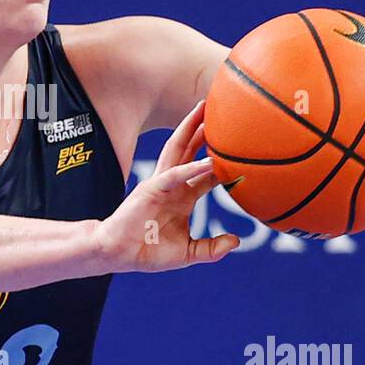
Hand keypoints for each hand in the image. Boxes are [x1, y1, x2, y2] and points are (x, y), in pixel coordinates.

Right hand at [94, 100, 238, 273]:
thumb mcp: (188, 253)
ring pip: (178, 150)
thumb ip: (211, 249)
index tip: (244, 149)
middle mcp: (173, 184)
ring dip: (191, 130)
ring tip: (204, 110)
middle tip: (220, 109)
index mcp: (183, 196)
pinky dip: (191, 168)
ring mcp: (161, 184)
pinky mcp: (150, 190)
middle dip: (203, 129)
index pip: (207, 173)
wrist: (120, 255)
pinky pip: (174, 176)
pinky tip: (208, 162)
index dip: (224, 161)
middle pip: (190, 150)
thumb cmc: (149, 252)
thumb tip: (236, 242)